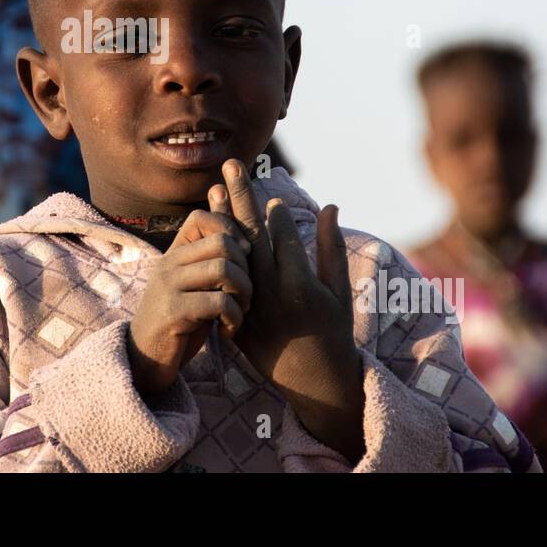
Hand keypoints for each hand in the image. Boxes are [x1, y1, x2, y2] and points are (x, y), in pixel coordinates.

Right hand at [127, 209, 252, 397]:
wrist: (145, 360)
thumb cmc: (178, 321)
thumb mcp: (193, 284)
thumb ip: (209, 258)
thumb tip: (224, 206)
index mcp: (174, 254)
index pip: (202, 218)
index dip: (231, 232)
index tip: (241, 259)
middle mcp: (168, 264)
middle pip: (222, 242)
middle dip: (246, 268)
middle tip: (245, 294)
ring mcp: (168, 287)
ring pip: (223, 269)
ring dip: (244, 293)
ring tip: (240, 311)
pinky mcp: (173, 313)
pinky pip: (220, 302)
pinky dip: (235, 318)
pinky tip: (229, 331)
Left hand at [212, 159, 364, 459]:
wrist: (314, 383)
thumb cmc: (334, 332)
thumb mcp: (339, 292)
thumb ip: (330, 248)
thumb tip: (329, 205)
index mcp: (300, 285)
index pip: (282, 236)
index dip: (274, 212)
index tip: (270, 194)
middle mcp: (271, 294)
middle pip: (251, 235)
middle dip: (241, 197)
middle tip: (230, 164)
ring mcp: (251, 308)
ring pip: (232, 255)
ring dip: (222, 221)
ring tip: (213, 190)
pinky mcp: (236, 322)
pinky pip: (222, 283)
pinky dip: (215, 257)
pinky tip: (206, 235)